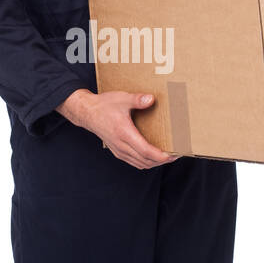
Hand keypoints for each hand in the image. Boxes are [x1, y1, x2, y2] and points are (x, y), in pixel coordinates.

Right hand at [57, 90, 181, 169]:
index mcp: (124, 134)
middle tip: (176, 154)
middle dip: (162, 160)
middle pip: (146, 161)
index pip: (146, 151)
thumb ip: (137, 99)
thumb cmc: (104, 105)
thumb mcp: (122, 99)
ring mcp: (119, 150)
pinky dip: (146, 162)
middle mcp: (121, 145)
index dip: (161, 156)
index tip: (173, 154)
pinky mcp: (117, 151)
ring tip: (167, 156)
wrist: (87, 113)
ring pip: (140, 164)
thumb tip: (151, 99)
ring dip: (155, 163)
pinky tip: (153, 156)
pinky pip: (134, 162)